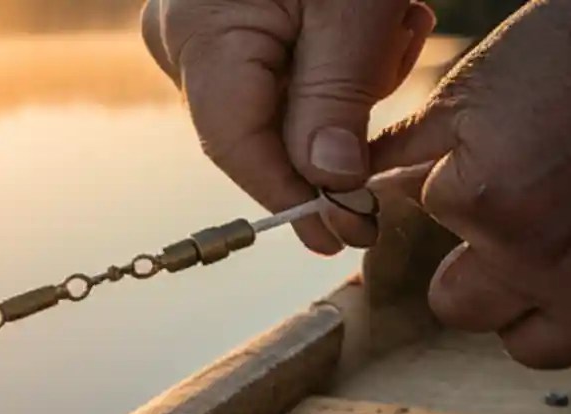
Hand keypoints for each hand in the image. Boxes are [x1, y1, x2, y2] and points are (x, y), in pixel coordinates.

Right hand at [142, 0, 435, 252]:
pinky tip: (370, 24)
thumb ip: (336, 96)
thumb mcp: (353, 4)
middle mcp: (180, 41)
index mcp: (201, 37)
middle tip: (390, 86)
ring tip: (389, 25)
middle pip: (253, 130)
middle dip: (329, 128)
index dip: (291, 195)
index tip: (344, 233)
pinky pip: (273, 75)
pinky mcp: (220, 26)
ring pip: (271, 105)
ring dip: (341, 90)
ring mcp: (194, 34)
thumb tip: (329, 183)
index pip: (237, 145)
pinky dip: (329, 67)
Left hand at [372, 0, 570, 368]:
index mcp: (486, 206)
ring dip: (537, 314)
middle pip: (468, 313)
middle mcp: (545, 260)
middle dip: (472, 278)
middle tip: (503, 235)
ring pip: (544, 347)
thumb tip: (349, 185)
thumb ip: (404, 150)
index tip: (483, 174)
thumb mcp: (472, 89)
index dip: (450, 205)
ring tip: (553, 266)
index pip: (425, 232)